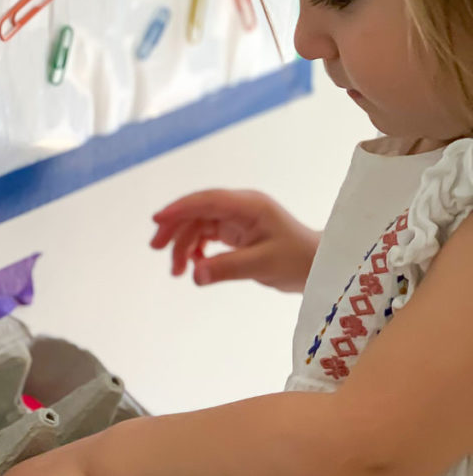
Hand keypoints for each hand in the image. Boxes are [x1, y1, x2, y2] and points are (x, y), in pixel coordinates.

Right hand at [150, 189, 319, 292]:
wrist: (319, 267)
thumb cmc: (298, 261)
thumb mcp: (263, 265)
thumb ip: (228, 268)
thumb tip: (194, 275)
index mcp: (249, 205)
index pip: (207, 200)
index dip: (180, 208)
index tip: (157, 220)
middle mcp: (239, 207)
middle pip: (197, 210)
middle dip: (174, 227)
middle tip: (156, 248)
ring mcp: (236, 218)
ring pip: (198, 225)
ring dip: (183, 244)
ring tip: (176, 271)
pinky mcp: (235, 232)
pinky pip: (206, 235)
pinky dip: (196, 249)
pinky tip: (195, 266)